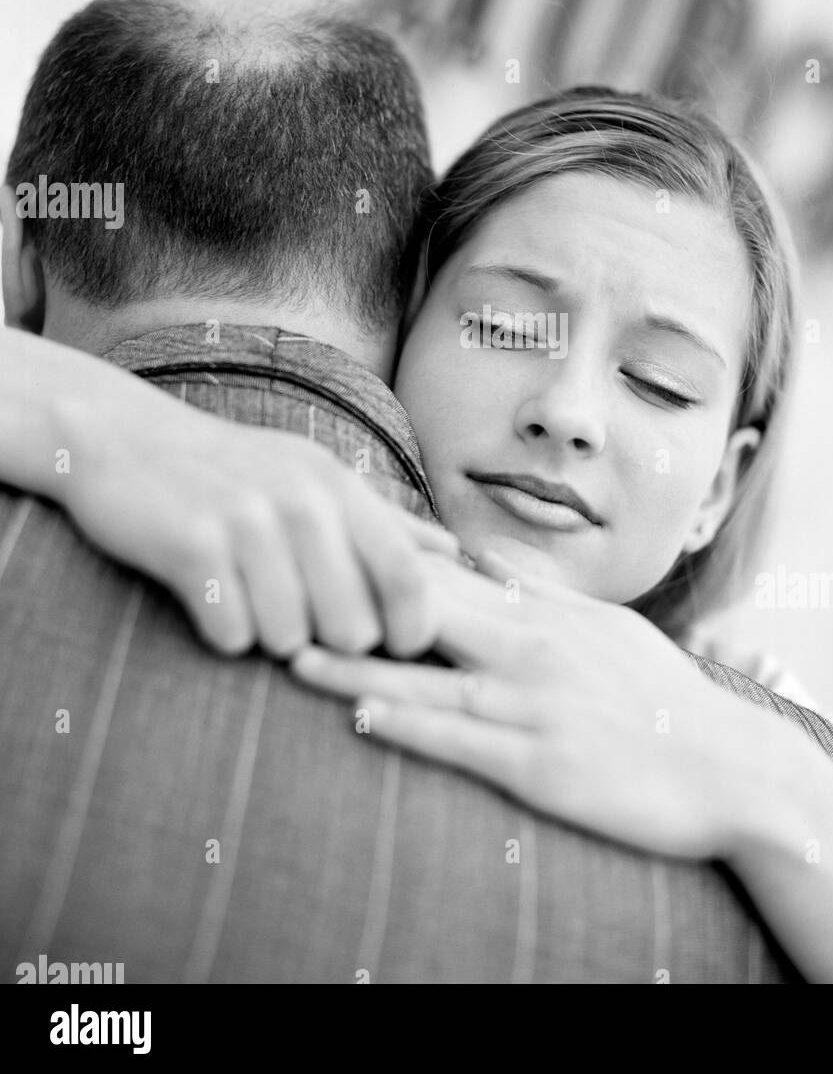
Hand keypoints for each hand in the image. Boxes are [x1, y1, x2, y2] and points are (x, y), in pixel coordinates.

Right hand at [54, 383, 459, 658]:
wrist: (124, 440)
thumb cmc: (236, 471)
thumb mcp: (317, 479)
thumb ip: (388, 522)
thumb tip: (454, 553)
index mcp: (340, 488)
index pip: (408, 577)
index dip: (412, 628)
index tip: (396, 647)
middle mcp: (302, 500)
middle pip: (353, 626)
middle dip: (329, 641)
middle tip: (297, 614)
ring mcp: (246, 519)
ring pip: (289, 640)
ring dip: (268, 635)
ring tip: (248, 596)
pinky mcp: (192, 544)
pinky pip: (231, 635)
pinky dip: (222, 631)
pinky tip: (209, 594)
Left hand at [292, 551, 793, 858]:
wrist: (733, 771)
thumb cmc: (665, 699)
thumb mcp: (607, 629)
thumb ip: (542, 593)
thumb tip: (486, 555)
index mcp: (547, 617)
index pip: (452, 577)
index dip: (383, 564)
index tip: (323, 547)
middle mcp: (535, 650)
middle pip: (427, 616)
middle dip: (353, 606)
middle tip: (284, 590)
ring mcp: (538, 707)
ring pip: (431, 681)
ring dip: (358, 670)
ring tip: (293, 657)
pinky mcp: (544, 766)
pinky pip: (464, 744)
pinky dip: (410, 727)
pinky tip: (362, 719)